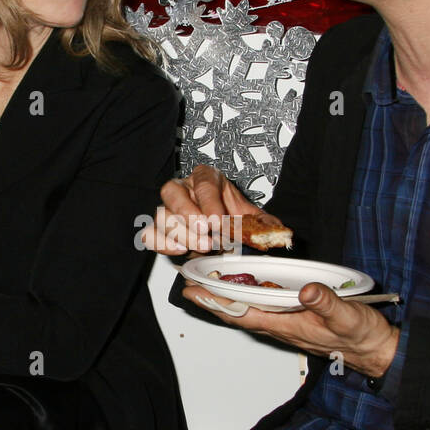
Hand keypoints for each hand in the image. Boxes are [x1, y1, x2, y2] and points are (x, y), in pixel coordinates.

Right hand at [142, 164, 263, 254]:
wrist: (222, 230)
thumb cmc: (231, 217)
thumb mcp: (251, 217)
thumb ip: (265, 224)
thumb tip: (280, 234)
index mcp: (206, 178)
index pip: (203, 184)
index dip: (209, 202)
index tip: (218, 221)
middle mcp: (183, 189)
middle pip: (173, 194)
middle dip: (188, 215)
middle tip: (206, 235)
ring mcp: (168, 209)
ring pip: (161, 215)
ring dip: (179, 234)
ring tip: (200, 247)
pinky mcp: (159, 229)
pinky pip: (150, 234)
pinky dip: (161, 244)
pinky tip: (180, 250)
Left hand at [183, 280, 399, 379]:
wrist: (376, 350)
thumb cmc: (361, 336)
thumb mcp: (347, 316)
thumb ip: (326, 303)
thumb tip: (305, 291)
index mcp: (288, 325)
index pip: (242, 314)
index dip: (216, 303)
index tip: (194, 293)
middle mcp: (283, 326)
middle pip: (238, 313)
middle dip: (213, 300)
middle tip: (190, 285)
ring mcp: (288, 323)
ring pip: (249, 311)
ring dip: (227, 299)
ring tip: (208, 284)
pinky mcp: (297, 319)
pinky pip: (264, 309)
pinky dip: (248, 298)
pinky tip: (245, 288)